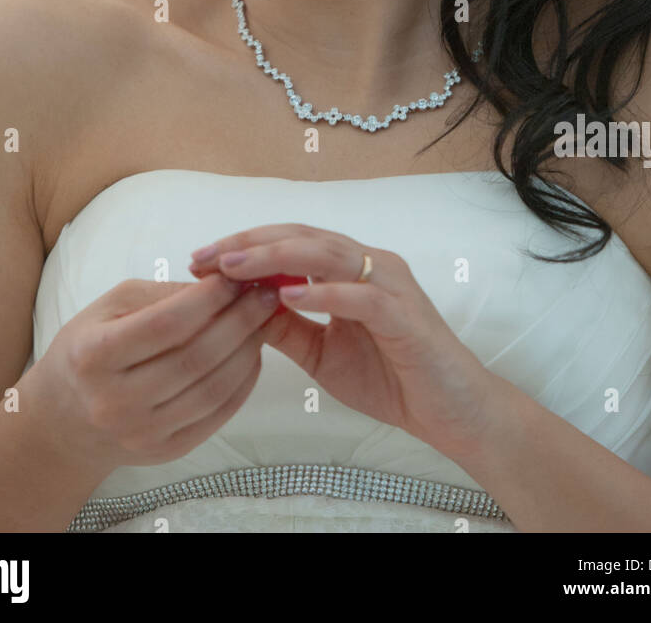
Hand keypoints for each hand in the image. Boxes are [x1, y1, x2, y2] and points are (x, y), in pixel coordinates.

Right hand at [28, 275, 279, 474]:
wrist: (65, 420)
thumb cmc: (89, 348)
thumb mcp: (110, 306)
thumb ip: (162, 294)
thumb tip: (220, 285)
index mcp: (95, 356)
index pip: (165, 324)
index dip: (208, 299)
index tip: (236, 277)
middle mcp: (115, 402)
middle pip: (195, 358)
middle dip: (240, 321)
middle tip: (265, 295)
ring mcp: (142, 433)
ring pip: (213, 389)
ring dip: (248, 350)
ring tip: (263, 321)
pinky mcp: (165, 452)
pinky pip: (217, 415)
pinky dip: (243, 382)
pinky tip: (251, 354)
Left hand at [188, 224, 494, 456]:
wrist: (452, 413)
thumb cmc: (392, 378)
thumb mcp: (322, 354)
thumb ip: (287, 328)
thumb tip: (239, 308)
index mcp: (350, 269)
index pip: (290, 241)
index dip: (244, 246)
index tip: (198, 262)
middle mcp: (370, 264)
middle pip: (301, 236)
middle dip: (248, 244)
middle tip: (203, 258)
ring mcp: (390, 284)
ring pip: (326, 254)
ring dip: (275, 258)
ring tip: (233, 268)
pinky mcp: (405, 315)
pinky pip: (360, 295)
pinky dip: (323, 293)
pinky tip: (287, 297)